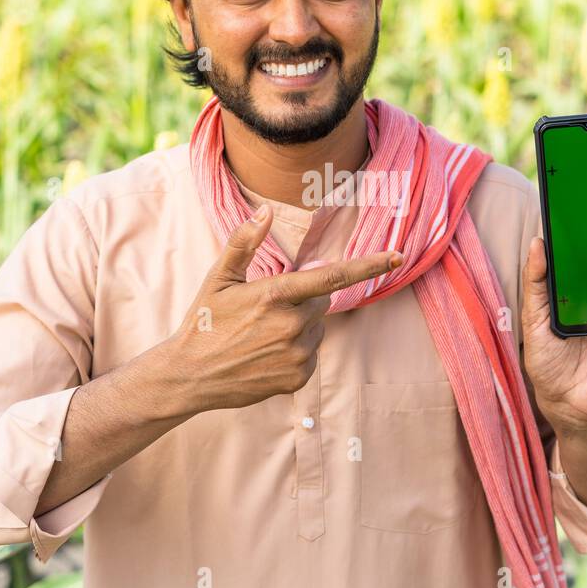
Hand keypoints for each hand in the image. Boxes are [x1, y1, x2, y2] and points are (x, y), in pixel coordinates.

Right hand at [167, 204, 404, 413]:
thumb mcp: (219, 278)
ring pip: (316, 329)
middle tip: (266, 309)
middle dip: (304, 299)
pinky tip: (265, 354)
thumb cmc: (203, 322)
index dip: (368, 265)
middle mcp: (291, 325)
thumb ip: (244, 242)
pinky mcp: (298, 377)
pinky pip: (310, 354)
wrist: (189, 376)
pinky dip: (295, 351)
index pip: (332, 277)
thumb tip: (265, 209)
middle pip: (321, 302)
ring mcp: (296, 354)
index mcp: (275, 295)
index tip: (397, 255)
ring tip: (261, 335)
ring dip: (299, 327)